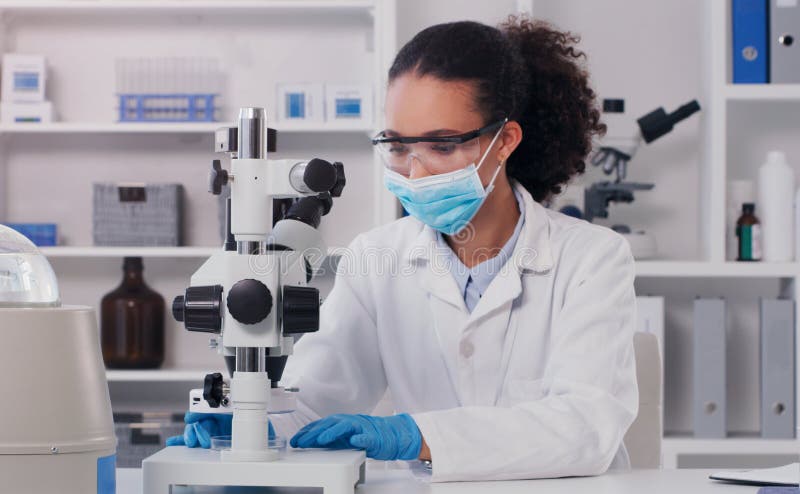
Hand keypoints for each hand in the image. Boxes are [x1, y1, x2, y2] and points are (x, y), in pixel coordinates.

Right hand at [166, 412, 274, 448]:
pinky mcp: (206, 439)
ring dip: (190, 435)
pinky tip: (174, 442)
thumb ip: (258, 418)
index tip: (193, 415)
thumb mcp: (261, 420)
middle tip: (201, 439)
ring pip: (194, 429)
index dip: (199, 409)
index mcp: (226, 409)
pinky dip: (181, 439)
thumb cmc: (257, 426)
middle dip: (196, 428)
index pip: (209, 406)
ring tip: (192, 443)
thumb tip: (260, 418)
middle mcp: (216, 418)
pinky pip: (191, 438)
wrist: (257, 440)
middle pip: (199, 419)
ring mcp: (210, 428)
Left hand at [290, 413, 421, 460]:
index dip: (307, 432)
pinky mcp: (373, 436)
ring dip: (333, 432)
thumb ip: (326, 438)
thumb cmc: (363, 435)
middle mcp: (348, 422)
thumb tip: (306, 441)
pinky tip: (355, 440)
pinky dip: (361, 438)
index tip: (295, 440)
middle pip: (329, 424)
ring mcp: (361, 427)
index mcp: (340, 422)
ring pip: (346, 427)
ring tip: (322, 439)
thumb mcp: (342, 437)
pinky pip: (367, 437)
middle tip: (302, 442)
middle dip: (314, 433)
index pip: (320, 425)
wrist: (389, 434)